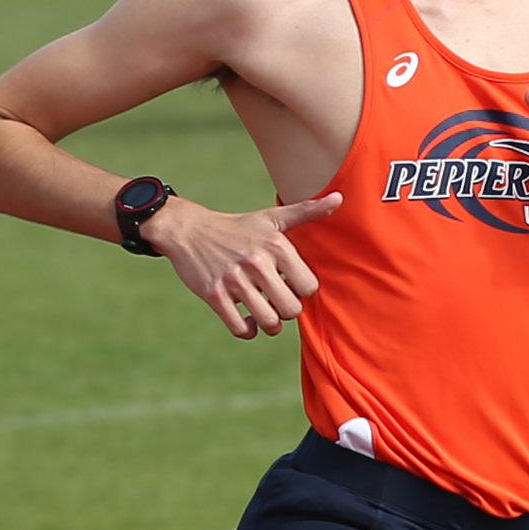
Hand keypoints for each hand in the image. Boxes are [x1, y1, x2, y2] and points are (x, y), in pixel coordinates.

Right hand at [143, 192, 342, 338]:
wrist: (189, 230)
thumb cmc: (237, 227)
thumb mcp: (271, 218)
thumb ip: (307, 212)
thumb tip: (339, 198)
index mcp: (275, 245)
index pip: (309, 287)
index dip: (302, 290)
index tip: (289, 283)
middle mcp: (256, 262)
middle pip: (291, 309)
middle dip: (287, 310)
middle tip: (278, 302)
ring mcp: (234, 280)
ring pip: (268, 322)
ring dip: (270, 325)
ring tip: (266, 315)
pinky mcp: (214, 295)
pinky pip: (240, 329)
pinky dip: (248, 331)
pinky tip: (247, 319)